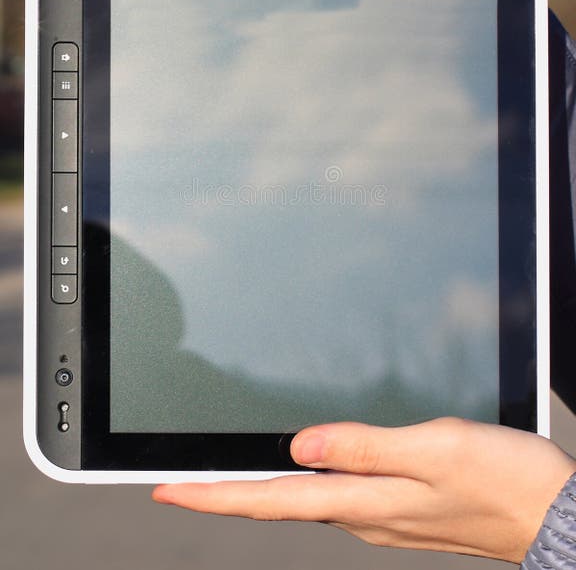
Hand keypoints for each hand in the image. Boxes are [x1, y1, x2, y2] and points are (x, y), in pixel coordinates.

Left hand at [153, 418, 575, 562]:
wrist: (555, 515)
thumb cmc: (504, 481)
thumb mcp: (435, 450)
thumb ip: (366, 447)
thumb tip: (299, 447)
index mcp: (365, 501)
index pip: (271, 501)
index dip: (215, 496)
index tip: (167, 491)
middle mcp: (365, 514)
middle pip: (277, 505)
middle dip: (225, 494)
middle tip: (179, 481)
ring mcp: (382, 515)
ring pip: (303, 501)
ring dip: (257, 489)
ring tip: (223, 474)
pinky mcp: (400, 508)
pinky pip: (334, 495)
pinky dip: (299, 483)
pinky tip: (299, 468)